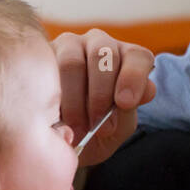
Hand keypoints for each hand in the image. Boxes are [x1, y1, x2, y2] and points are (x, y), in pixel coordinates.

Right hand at [53, 29, 156, 166]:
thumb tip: (147, 90)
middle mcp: (101, 46)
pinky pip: (46, 67)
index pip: (138, 57)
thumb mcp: (117, 129)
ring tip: (74, 127)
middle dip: (100, 94)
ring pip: (73, 61)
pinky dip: (51, 93)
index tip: (124, 103)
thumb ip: (129, 113)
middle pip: (105, 55)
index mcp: (128, 60)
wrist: (61, 143)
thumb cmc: (96, 133)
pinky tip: (52, 114)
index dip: (133, 77)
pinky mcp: (42, 54)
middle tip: (95, 125)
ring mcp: (70, 46)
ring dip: (74, 98)